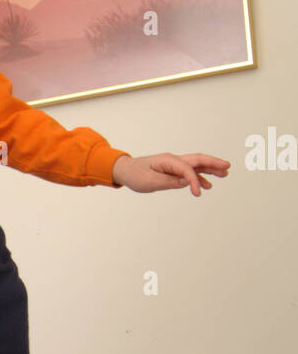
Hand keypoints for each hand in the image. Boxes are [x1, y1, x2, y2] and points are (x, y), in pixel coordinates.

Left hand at [112, 152, 229, 195]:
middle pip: (197, 160)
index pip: (186, 169)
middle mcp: (173, 160)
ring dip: (210, 169)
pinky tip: (208, 185)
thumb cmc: (136, 174)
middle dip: (213, 163)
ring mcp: (174, 164)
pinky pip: (190, 172)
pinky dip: (200, 177)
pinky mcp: (172, 170)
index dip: (194, 180)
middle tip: (227, 167)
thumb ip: (168, 182)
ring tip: (224, 173)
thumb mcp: (149, 182)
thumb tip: (185, 182)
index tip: (198, 193)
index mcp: (168, 161)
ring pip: (196, 165)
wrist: (126, 170)